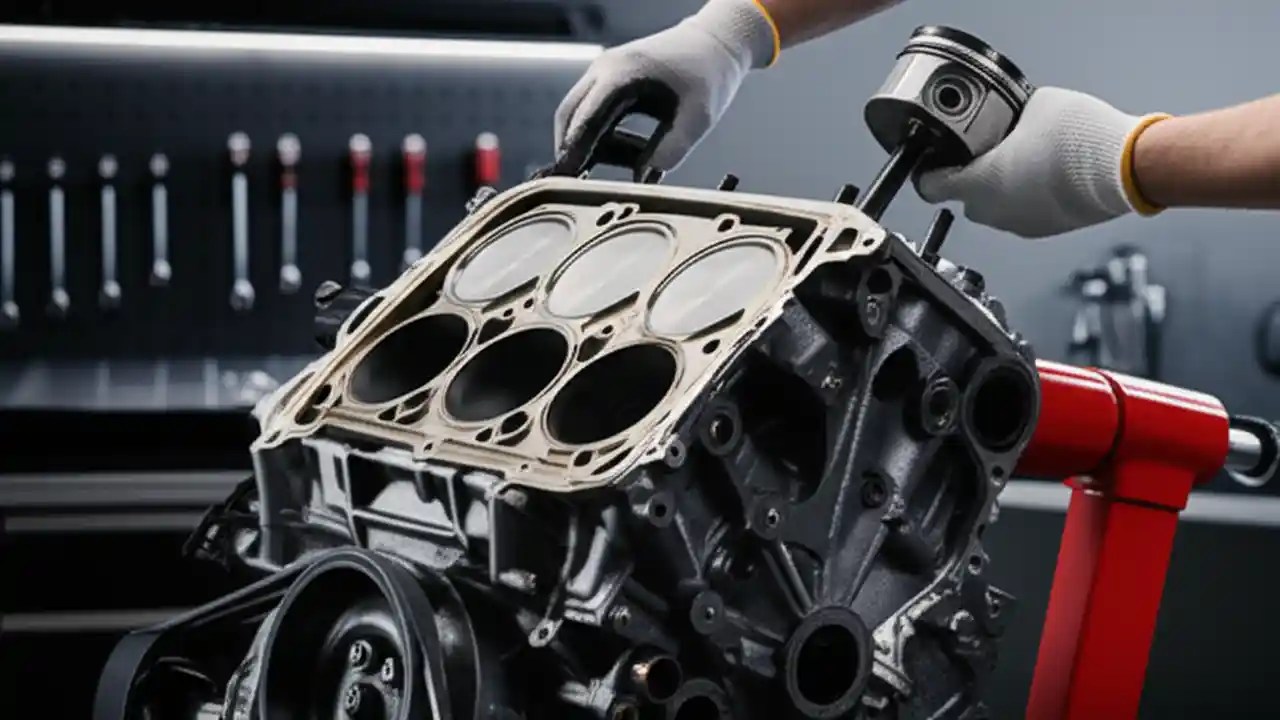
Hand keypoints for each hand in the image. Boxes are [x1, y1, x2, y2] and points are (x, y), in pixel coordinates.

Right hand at [554, 0, 776, 171]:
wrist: (715, 44)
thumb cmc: (708, 73)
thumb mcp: (700, 115)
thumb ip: (675, 147)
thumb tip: (647, 176)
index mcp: (622, 73)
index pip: (585, 116)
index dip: (574, 149)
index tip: (567, 178)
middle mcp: (605, 70)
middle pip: (571, 116)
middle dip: (572, 151)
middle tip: (578, 185)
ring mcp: (605, 74)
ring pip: (582, 117)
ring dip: (597, 148)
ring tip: (634, 171)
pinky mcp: (612, 82)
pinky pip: (597, 115)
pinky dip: (607, 139)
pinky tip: (635, 160)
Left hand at [916, 87, 1168, 237]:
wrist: (1125, 169)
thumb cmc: (1078, 138)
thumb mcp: (1033, 105)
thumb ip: (1008, 114)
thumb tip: (1009, 114)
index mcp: (979, 183)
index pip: (931, 186)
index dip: (928, 171)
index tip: (932, 161)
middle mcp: (993, 211)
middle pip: (964, 198)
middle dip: (968, 177)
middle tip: (983, 152)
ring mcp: (1020, 225)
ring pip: (994, 209)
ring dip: (998, 189)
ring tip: (1019, 161)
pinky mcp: (1046, 230)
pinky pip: (1021, 214)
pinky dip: (1024, 198)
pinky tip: (1042, 175)